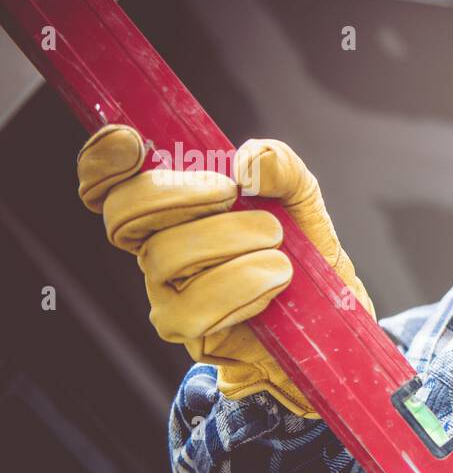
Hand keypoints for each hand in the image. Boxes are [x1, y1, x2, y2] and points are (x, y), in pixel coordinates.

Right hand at [76, 124, 373, 416]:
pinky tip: (274, 282)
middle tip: (231, 192)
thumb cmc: (303, 250)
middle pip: (123, 215)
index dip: (103, 162)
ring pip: (165, 257)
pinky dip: (239, 287)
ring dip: (229, 240)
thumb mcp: (300, 197)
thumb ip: (280, 166)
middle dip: (177, 194)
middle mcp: (156, 244)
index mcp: (171, 206)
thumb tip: (247, 160)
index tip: (132, 143)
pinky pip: (191, 309)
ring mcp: (165, 288)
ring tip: (279, 245)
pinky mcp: (184, 328)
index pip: (110, 184)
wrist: (330, 312)